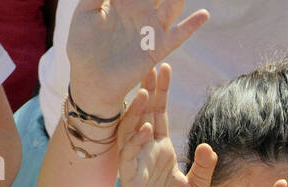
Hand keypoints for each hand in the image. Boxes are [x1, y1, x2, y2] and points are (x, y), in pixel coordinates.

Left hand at [68, 0, 208, 116]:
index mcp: (120, 1)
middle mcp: (139, 11)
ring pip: (171, 5)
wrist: (91, 79)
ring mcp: (151, 29)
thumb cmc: (83, 47)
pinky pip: (180, 35)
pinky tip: (204, 14)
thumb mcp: (84, 14)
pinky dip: (193, 25)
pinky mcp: (159, 47)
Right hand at [116, 64, 216, 186]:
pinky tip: (145, 128)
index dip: (162, 92)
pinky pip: (130, 154)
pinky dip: (137, 140)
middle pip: (146, 114)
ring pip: (133, 129)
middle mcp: (147, 151)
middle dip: (149, 91)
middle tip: (151, 64)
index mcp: (163, 150)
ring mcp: (137, 162)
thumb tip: (209, 147)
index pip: (161, 114)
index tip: (164, 68)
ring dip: (139, 111)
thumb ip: (204, 168)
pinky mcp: (130, 177)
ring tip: (147, 91)